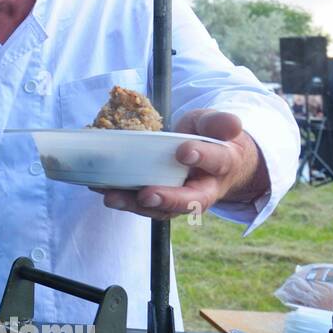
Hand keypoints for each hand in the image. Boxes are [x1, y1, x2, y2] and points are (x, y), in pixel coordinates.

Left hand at [93, 109, 268, 221]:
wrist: (208, 159)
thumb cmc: (209, 138)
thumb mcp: (213, 123)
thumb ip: (218, 122)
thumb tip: (233, 124)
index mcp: (223, 164)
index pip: (217, 161)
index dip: (202, 157)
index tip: (184, 151)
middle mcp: (204, 188)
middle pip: (190, 201)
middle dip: (168, 199)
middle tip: (147, 195)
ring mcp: (180, 199)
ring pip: (162, 210)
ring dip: (136, 205)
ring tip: (112, 197)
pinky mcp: (159, 201)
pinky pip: (142, 205)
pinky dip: (122, 199)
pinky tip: (100, 188)